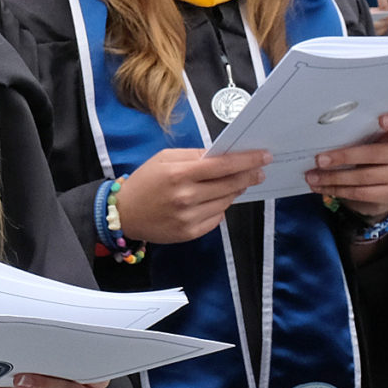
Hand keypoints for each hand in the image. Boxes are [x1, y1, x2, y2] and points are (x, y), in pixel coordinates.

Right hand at [116, 148, 266, 243]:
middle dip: (248, 176)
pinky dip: (220, 207)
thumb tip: (221, 155)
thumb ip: (193, 155)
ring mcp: (189, 217)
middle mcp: (186, 197)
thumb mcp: (163, 159)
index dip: (247, 160)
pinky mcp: (190, 232)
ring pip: (226, 202)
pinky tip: (212, 201)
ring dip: (233, 191)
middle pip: (229, 184)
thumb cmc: (144, 182)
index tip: (264, 156)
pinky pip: (217, 218)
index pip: (222, 165)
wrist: (123, 214)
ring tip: (233, 184)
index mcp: (178, 174)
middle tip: (259, 172)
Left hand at [309, 111, 387, 219]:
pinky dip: (337, 190)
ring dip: (333, 177)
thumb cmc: (362, 157)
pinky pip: (361, 193)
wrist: (375, 189)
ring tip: (311, 177)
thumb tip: (318, 137)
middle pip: (375, 153)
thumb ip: (350, 137)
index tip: (381, 119)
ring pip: (364, 176)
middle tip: (319, 160)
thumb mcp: (360, 143)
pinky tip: (320, 188)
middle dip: (343, 157)